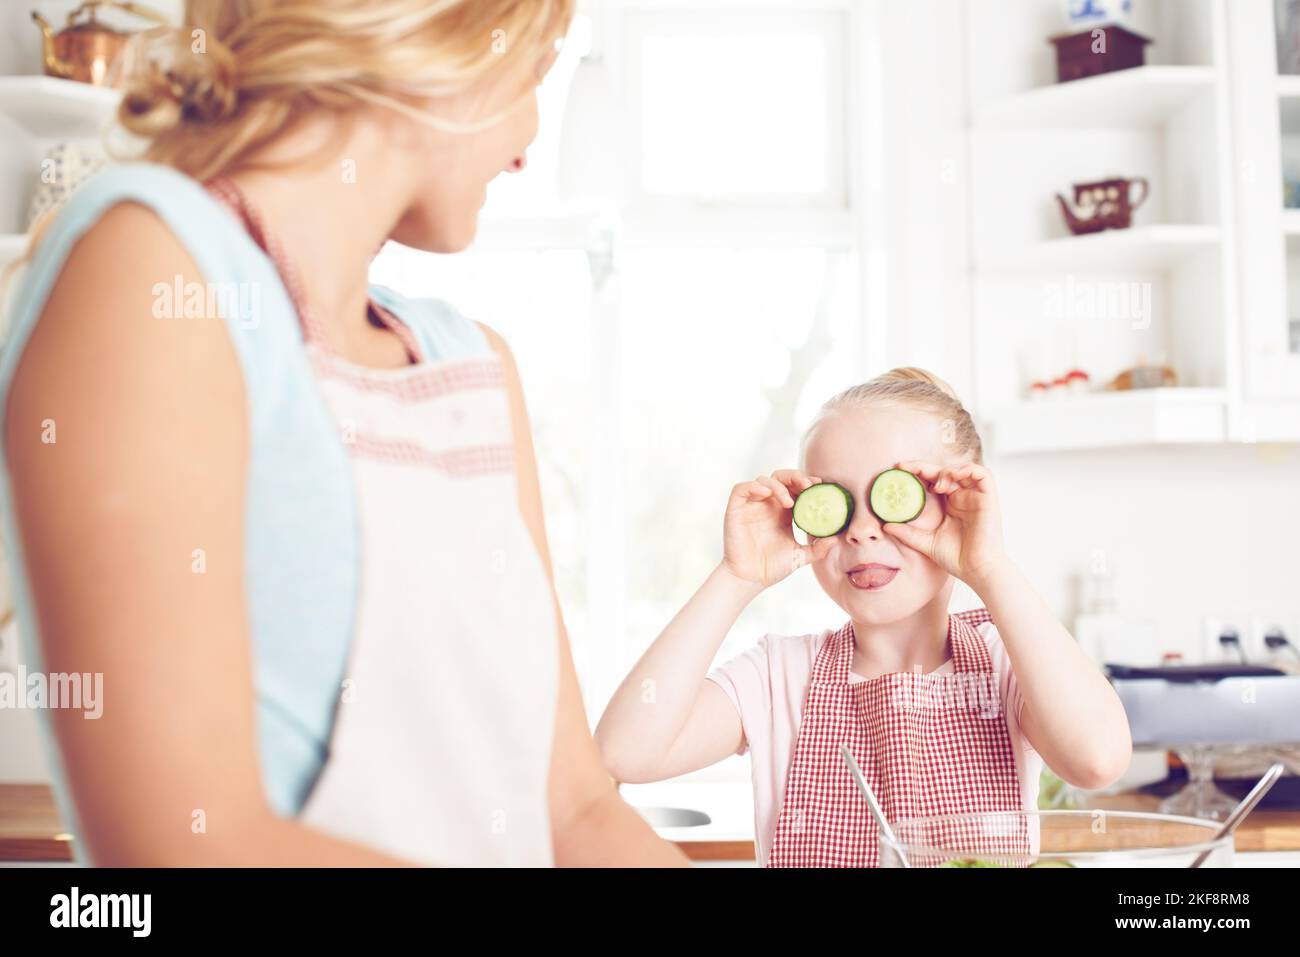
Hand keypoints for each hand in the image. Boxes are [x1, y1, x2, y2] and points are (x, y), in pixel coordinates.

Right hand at [720, 469, 835, 588]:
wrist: (750, 579)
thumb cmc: (771, 567)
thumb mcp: (800, 556)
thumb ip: (818, 548)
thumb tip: (836, 539)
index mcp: (783, 512)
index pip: (795, 488)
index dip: (806, 482)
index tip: (820, 485)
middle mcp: (767, 505)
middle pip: (780, 478)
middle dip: (795, 477)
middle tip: (808, 486)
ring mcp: (751, 506)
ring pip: (763, 480)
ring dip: (778, 485)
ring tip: (789, 501)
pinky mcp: (736, 509)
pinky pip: (741, 489)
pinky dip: (753, 486)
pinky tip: (766, 493)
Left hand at [880, 460, 1007, 585]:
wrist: (975, 570)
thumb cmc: (956, 558)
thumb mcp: (925, 542)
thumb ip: (907, 533)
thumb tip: (885, 525)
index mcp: (950, 503)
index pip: (934, 479)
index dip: (918, 471)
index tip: (899, 468)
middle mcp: (963, 497)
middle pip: (945, 471)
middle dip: (925, 466)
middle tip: (906, 468)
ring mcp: (976, 496)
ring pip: (964, 469)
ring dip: (947, 470)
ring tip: (936, 484)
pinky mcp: (989, 498)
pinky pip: (983, 474)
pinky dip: (967, 470)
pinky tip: (952, 479)